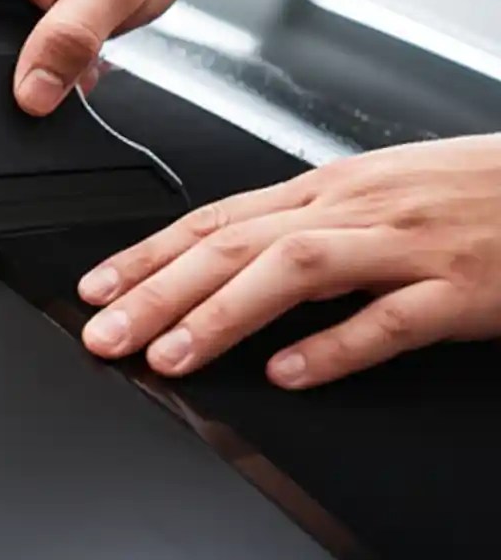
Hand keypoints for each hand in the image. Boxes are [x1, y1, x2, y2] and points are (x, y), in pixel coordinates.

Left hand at [77, 135, 500, 388]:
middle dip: (160, 289)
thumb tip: (224, 258)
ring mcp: (405, 245)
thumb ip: (301, 225)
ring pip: (296, 271)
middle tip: (105, 331)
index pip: (215, 219)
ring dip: (223, 314)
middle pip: (237, 244)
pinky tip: (288, 373)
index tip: (98, 287)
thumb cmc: (467, 190)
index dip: (149, 254)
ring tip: (169, 354)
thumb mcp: (371, 194)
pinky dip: (334, 346)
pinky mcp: (459, 287)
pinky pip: (389, 318)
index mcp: (327, 188)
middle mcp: (353, 207)